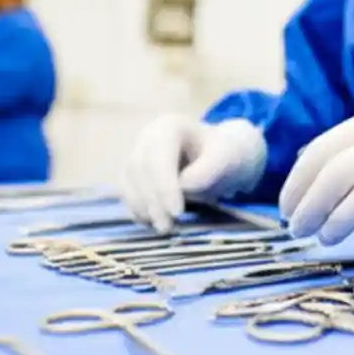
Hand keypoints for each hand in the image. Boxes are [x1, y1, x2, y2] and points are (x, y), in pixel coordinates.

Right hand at [122, 115, 266, 232]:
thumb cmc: (222, 154)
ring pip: (129, 182)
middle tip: (168, 227)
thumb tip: (184, 186)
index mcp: (169, 127)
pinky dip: (137, 208)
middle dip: (152, 201)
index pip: (159, 157)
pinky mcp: (133, 172)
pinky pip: (127, 191)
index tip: (177, 212)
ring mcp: (137, 153)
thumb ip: (208, 170)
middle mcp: (147, 137)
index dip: (164, 186)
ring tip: (163, 228)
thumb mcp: (226, 158)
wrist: (217, 155)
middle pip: (140, 170)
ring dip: (142, 208)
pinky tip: (152, 223)